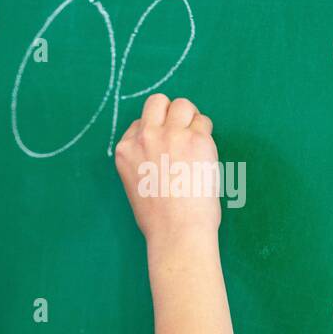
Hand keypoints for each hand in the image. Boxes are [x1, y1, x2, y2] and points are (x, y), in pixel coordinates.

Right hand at [115, 94, 220, 241]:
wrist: (176, 231)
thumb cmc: (158, 220)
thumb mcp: (135, 184)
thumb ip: (143, 160)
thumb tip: (162, 151)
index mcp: (125, 150)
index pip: (140, 124)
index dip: (155, 134)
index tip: (165, 151)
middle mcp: (144, 137)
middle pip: (157, 102)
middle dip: (170, 113)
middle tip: (182, 134)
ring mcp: (171, 135)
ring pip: (183, 105)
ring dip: (191, 119)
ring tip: (196, 143)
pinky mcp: (197, 139)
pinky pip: (204, 122)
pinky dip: (207, 134)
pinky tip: (206, 154)